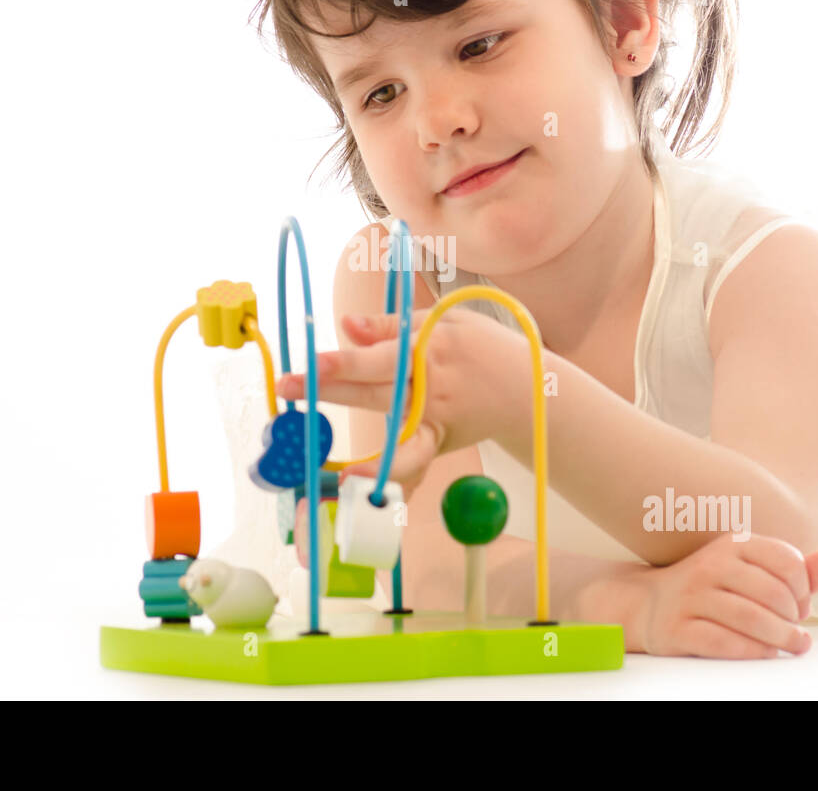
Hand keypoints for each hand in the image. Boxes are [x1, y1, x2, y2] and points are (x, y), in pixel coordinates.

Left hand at [275, 307, 529, 491]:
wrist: (529, 388)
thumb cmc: (479, 346)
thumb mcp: (442, 321)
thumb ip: (390, 325)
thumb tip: (344, 325)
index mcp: (430, 350)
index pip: (380, 357)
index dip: (345, 362)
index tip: (312, 364)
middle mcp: (432, 388)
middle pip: (376, 391)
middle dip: (330, 389)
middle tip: (288, 386)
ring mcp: (437, 420)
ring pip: (401, 442)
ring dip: (372, 460)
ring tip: (342, 478)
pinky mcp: (439, 442)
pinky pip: (415, 464)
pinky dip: (395, 480)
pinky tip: (369, 495)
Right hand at [633, 534, 817, 658]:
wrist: (650, 604)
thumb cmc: (712, 589)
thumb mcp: (751, 571)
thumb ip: (795, 570)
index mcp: (732, 545)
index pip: (786, 560)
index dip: (805, 588)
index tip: (800, 605)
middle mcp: (710, 565)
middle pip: (773, 593)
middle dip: (793, 619)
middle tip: (796, 632)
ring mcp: (690, 596)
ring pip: (750, 619)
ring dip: (780, 639)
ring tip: (790, 646)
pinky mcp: (677, 627)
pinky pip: (723, 642)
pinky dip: (751, 652)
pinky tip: (762, 653)